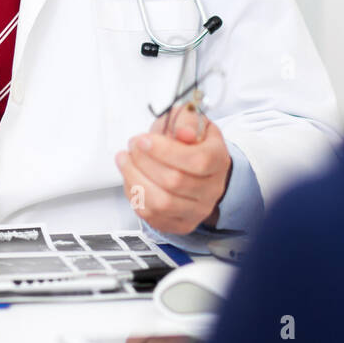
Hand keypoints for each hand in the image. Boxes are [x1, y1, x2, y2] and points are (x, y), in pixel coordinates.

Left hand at [115, 104, 231, 233]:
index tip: (143, 139)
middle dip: (144, 161)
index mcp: (218, 160)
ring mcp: (197, 210)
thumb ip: (187, 119)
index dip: (165, 151)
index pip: (198, 161)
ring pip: (161, 203)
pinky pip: (152, 216)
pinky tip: (131, 178)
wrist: (196, 164)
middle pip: (175, 182)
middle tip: (133, 145)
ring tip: (125, 160)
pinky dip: (135, 196)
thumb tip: (184, 133)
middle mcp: (212, 189)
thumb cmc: (190, 140)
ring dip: (135, 179)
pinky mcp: (181, 224)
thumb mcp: (191, 118)